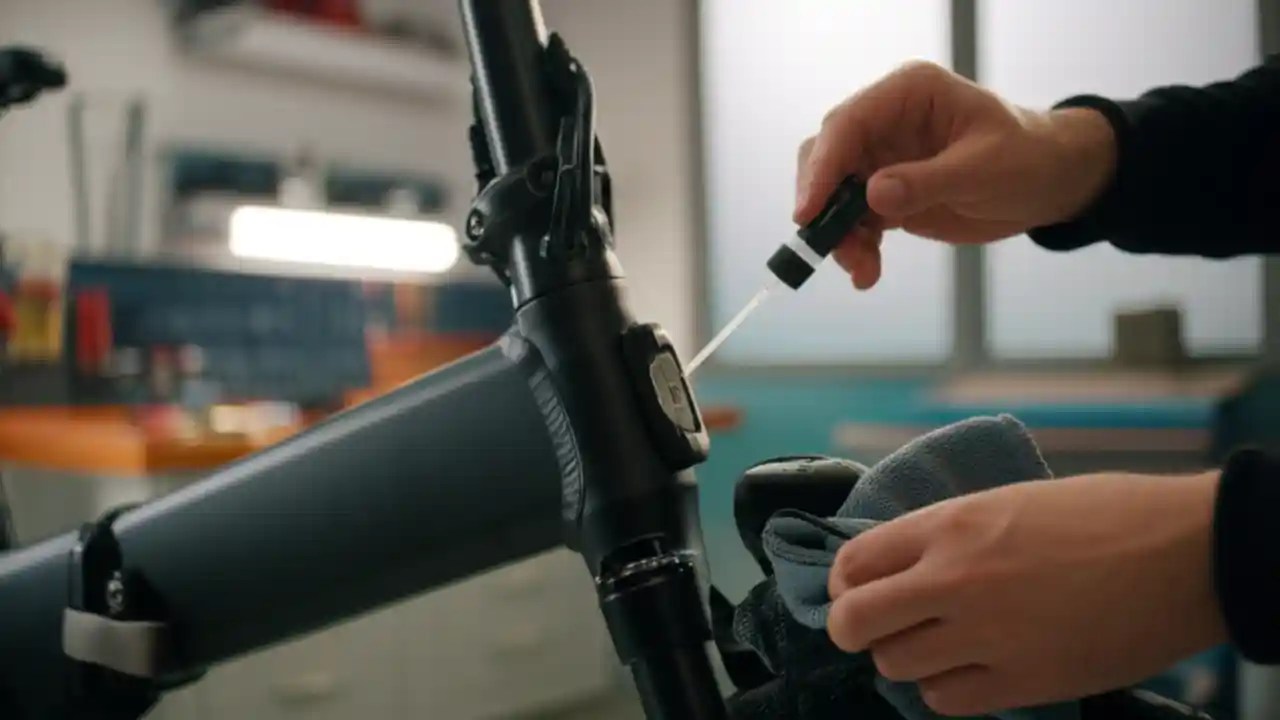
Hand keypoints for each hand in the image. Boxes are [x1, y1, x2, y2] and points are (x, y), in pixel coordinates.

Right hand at [795, 61, 1116, 289]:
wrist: (1048, 185)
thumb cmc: (1027, 159)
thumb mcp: (984, 169)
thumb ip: (927, 181)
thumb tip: (873, 195)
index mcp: (908, 94)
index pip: (848, 123)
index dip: (822, 167)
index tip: (808, 211)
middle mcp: (886, 121)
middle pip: (828, 157)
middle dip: (823, 204)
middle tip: (830, 245)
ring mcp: (882, 158)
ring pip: (834, 195)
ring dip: (839, 235)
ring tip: (862, 268)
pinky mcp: (886, 192)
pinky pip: (853, 220)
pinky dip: (855, 247)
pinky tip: (867, 272)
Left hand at [826, 471, 1226, 716]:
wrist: (1184, 553)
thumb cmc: (1104, 515)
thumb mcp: (1007, 502)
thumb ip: (947, 535)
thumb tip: (900, 565)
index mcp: (950, 525)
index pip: (852, 563)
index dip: (845, 583)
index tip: (856, 591)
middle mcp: (953, 581)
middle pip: (853, 621)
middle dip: (853, 627)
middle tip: (873, 628)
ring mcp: (985, 636)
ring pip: (894, 666)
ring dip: (905, 658)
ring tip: (935, 646)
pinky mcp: (1022, 683)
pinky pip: (944, 701)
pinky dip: (945, 690)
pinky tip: (968, 671)